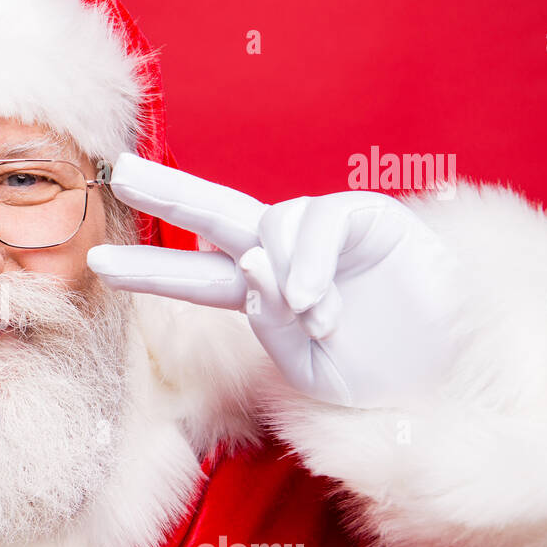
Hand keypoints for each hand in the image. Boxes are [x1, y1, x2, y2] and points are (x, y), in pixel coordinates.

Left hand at [87, 153, 462, 407]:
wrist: (448, 374)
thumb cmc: (376, 374)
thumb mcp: (307, 364)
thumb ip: (270, 321)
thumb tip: (246, 262)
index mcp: (264, 296)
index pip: (197, 277)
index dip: (151, 269)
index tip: (98, 263)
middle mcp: (286, 257)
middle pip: (216, 213)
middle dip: (169, 191)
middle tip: (120, 171)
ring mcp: (326, 233)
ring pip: (271, 224)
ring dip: (281, 276)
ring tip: (313, 317)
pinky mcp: (368, 216)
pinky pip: (321, 222)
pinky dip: (311, 262)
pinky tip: (317, 299)